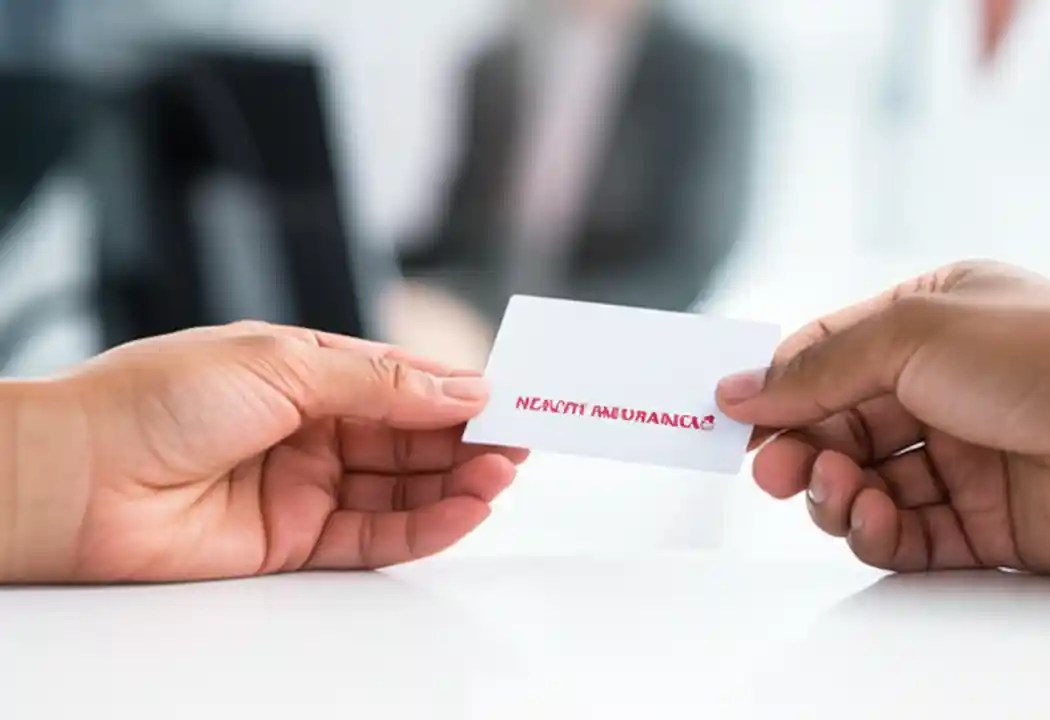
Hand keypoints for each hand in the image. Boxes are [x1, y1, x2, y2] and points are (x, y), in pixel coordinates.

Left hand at [1, 322, 524, 582]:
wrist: (76, 480)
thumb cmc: (154, 399)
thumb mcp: (285, 363)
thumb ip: (381, 382)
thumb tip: (462, 385)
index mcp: (307, 370)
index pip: (405, 381)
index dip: (460, 390)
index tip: (514, 396)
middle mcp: (311, 428)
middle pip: (412, 437)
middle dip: (469, 438)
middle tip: (521, 441)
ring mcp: (305, 485)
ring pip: (402, 487)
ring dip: (457, 482)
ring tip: (502, 475)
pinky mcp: (295, 541)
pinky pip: (376, 535)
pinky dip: (425, 526)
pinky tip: (464, 510)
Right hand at [717, 262, 1049, 577]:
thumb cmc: (1047, 363)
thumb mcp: (909, 334)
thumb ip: (816, 368)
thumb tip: (741, 388)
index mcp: (934, 320)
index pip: (833, 353)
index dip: (782, 387)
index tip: (737, 417)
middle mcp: (948, 386)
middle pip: (842, 426)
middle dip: (802, 449)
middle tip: (772, 470)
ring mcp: (966, 456)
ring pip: (867, 485)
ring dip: (837, 494)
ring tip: (842, 495)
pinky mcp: (981, 522)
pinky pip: (906, 533)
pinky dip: (879, 532)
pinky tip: (876, 521)